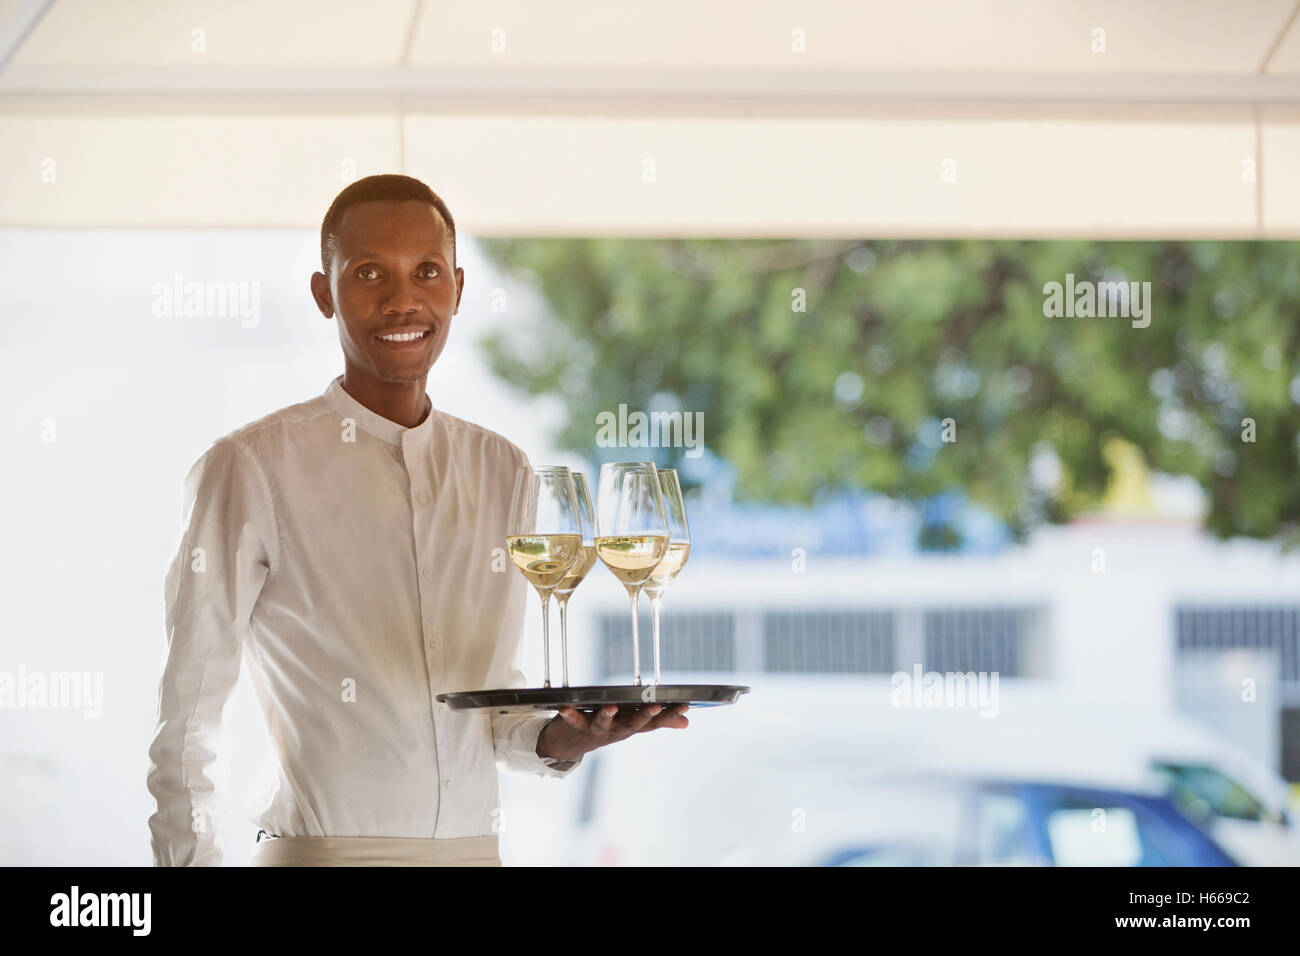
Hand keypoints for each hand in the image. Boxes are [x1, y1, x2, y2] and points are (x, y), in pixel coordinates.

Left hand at [536, 702, 688, 762]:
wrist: (568, 745)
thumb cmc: (605, 729)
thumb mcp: (632, 725)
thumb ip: (658, 723)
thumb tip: (686, 723)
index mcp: (630, 727)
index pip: (653, 723)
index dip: (670, 715)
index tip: (686, 705)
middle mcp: (616, 730)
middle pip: (633, 724)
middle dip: (645, 715)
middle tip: (657, 705)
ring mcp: (596, 729)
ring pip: (604, 722)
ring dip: (607, 715)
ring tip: (611, 707)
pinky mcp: (576, 724)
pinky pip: (572, 719)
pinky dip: (568, 714)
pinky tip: (564, 707)